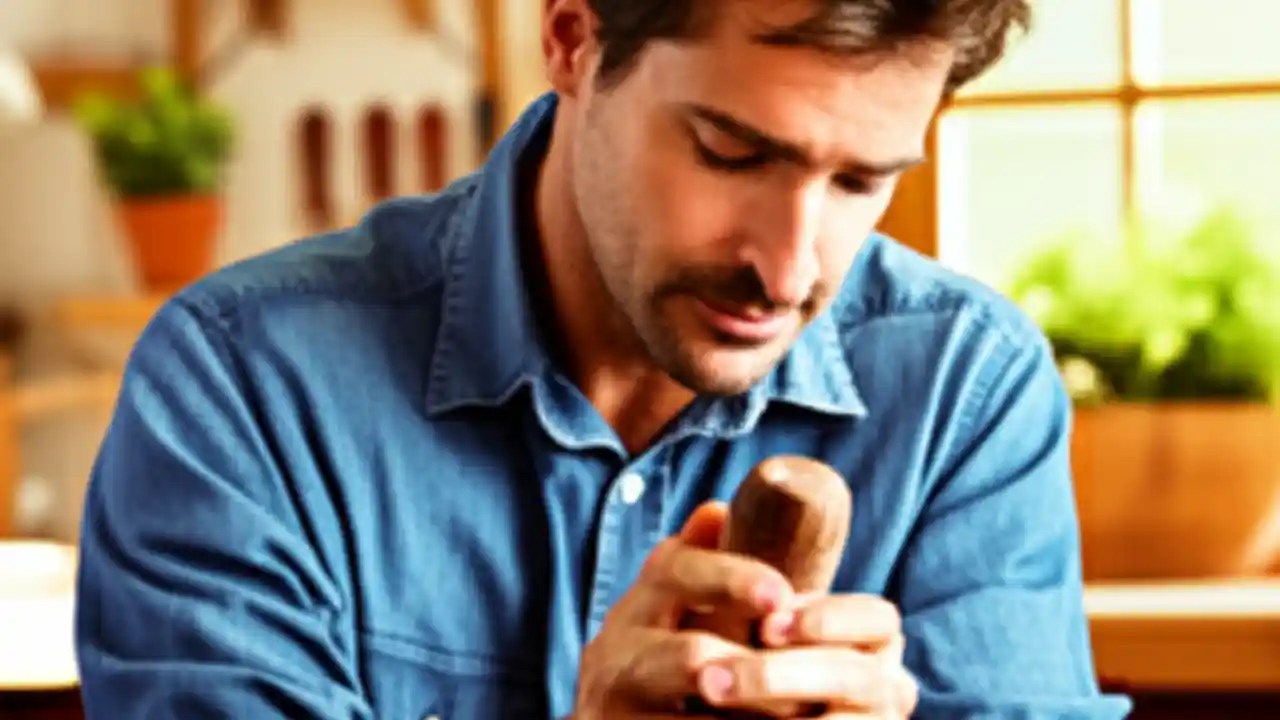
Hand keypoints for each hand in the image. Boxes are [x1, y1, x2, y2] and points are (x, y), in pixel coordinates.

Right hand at [572, 503, 797, 718]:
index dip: (732, 578)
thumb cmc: (660, 656)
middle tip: (802, 675)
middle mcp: (616, 650)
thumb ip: (699, 565)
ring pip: (696, 710)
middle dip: (750, 664)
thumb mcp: (670, 607)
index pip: (677, 570)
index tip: (781, 594)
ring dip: (751, 712)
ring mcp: (613, 702)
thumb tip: (718, 510)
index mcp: (639, 602)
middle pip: (690, 654)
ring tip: (797, 712)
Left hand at [697, 594, 918, 717]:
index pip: (877, 618)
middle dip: (780, 674)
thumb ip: (741, 578)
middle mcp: (887, 682)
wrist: (739, 710)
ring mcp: (877, 719)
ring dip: (775, 706)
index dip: (828, 618)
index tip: (767, 624)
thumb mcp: (750, 618)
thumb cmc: (750, 661)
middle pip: (854, 674)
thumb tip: (711, 513)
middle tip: (710, 679)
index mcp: (872, 637)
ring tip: (711, 696)